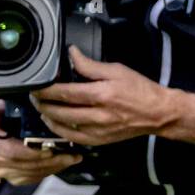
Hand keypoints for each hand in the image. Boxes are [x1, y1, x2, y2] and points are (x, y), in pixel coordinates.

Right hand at [0, 97, 82, 185]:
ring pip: (33, 172)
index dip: (32, 152)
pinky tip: (62, 162)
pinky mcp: (14, 178)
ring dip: (55, 166)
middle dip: (50, 160)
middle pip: (25, 164)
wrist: (4, 125)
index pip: (11, 152)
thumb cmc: (5, 113)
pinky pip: (35, 177)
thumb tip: (0, 107)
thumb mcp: (0, 105)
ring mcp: (2, 170)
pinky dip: (51, 170)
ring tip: (72, 157)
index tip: (50, 148)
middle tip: (70, 154)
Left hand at [32, 46, 179, 145]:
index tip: (36, 85)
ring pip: (64, 127)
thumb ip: (90, 65)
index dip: (46, 90)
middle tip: (34, 96)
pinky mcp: (101, 140)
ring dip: (48, 117)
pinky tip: (54, 123)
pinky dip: (60, 131)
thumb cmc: (139, 90)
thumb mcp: (115, 70)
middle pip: (60, 112)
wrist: (159, 113)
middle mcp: (98, 115)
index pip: (64, 93)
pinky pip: (74, 138)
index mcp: (101, 95)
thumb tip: (71, 54)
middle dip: (42, 104)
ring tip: (41, 108)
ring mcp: (99, 131)